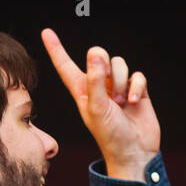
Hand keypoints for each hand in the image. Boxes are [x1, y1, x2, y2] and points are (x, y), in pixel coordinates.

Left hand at [41, 28, 159, 180]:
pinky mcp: (137, 92)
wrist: (134, 153)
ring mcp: (119, 88)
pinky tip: (133, 102)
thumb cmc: (110, 136)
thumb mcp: (97, 108)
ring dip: (122, 82)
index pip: (66, 66)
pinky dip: (136, 87)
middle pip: (100, 56)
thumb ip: (95, 79)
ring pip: (120, 64)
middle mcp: (100, 86)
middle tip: (110, 87)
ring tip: (122, 102)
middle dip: (106, 66)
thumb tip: (96, 53)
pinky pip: (138, 75)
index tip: (46, 32)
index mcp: (82, 91)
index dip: (56, 49)